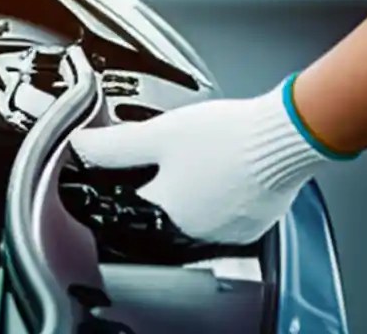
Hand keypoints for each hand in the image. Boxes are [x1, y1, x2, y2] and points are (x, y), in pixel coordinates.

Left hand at [70, 78, 335, 244]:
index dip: (120, 181)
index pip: (127, 205)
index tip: (122, 167)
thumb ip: (113, 145)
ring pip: (191, 212)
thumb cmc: (227, 137)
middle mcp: (194, 232)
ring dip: (186, 190)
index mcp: (166, 214)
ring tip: (193, 160)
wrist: (286, 137)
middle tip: (164, 156)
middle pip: (160, 209)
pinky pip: (221, 213)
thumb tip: (80, 146)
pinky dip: (214, 194)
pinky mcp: (250, 225)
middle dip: (156, 183)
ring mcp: (226, 232)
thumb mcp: (158, 133)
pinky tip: (218, 171)